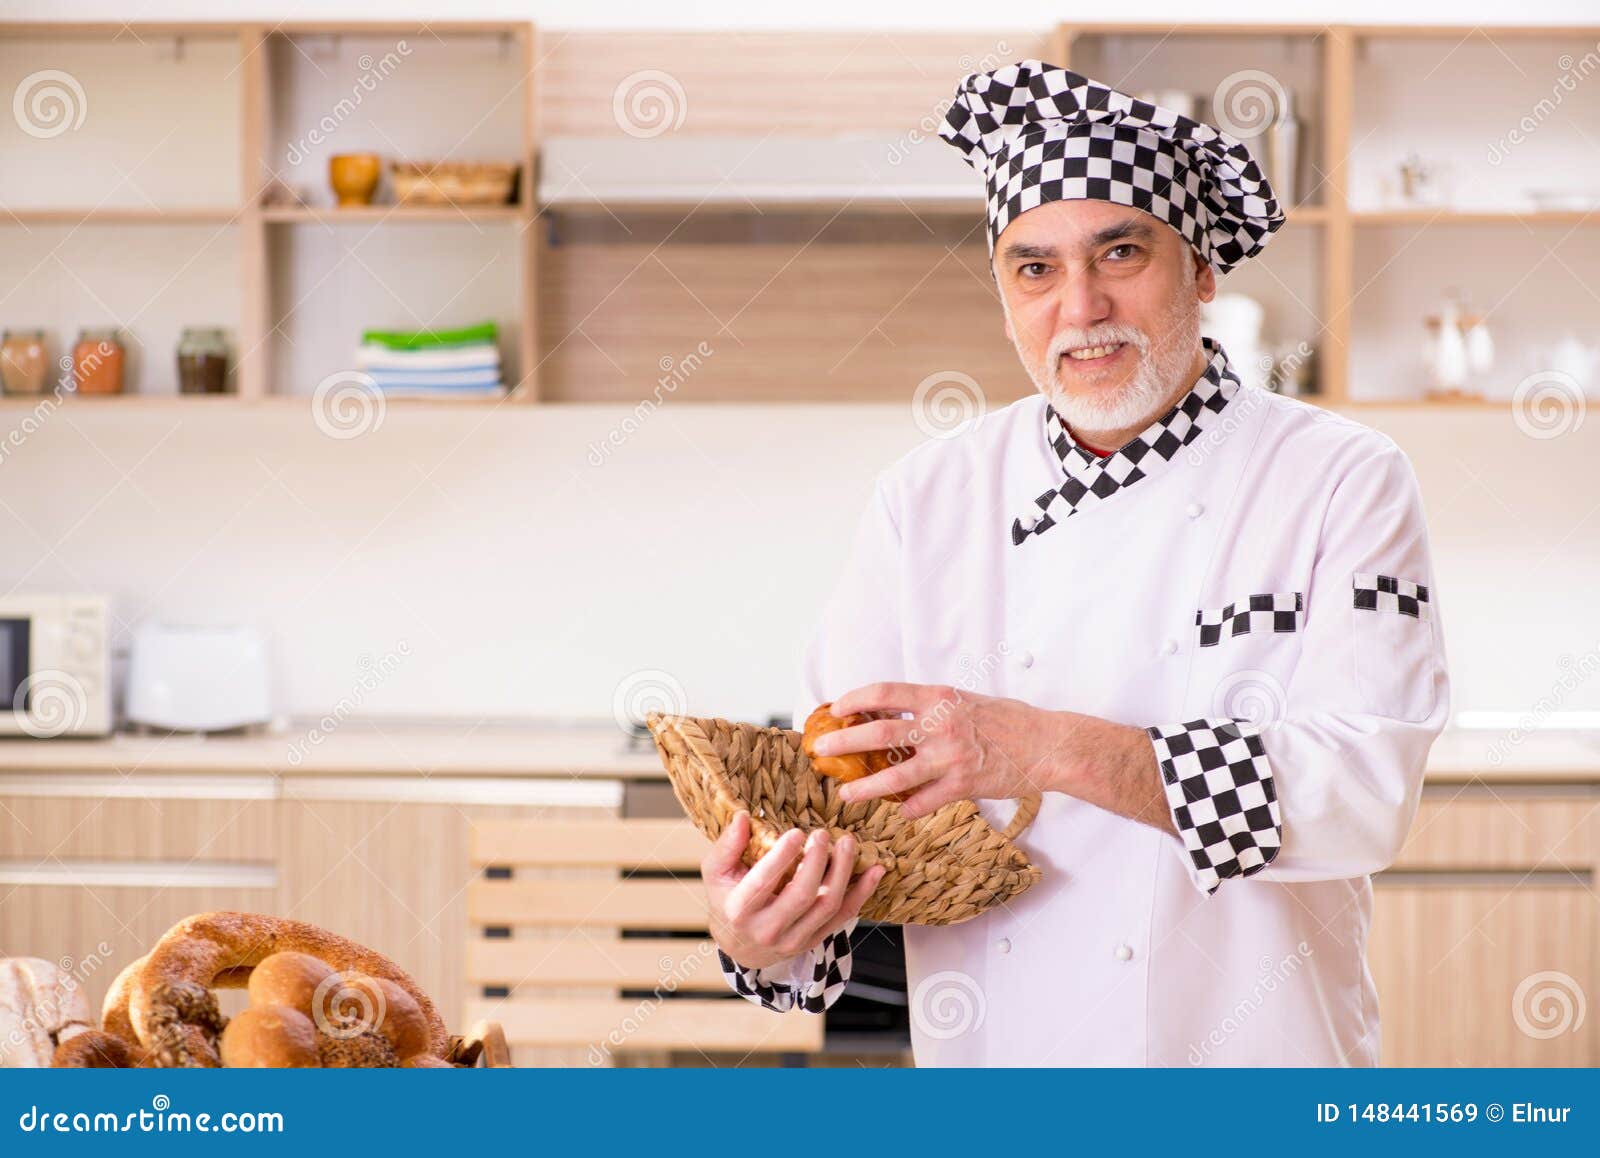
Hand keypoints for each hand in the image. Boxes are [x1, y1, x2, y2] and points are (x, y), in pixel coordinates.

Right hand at [702, 810, 884, 970]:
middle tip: (823, 833)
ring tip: (848, 843)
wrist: (739, 947)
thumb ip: (727, 845)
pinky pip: (843, 917)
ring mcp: (794, 939)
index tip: (796, 832)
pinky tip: (875, 872)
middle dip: (817, 861)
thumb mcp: (715, 873)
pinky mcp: (814, 941)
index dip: (781, 857)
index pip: (763, 882)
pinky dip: (862, 893)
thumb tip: (743, 816)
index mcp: (740, 910)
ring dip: (843, 872)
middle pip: (802, 895)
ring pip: (827, 906)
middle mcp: (768, 930)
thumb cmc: (726, 900)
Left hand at [810, 682, 1068, 818]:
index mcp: (939, 697)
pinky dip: (908, 810)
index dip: (854, 699)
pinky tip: (899, 813)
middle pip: (878, 733)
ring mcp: (950, 757)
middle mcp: (940, 725)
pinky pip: (925, 802)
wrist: (1045, 743)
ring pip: (895, 776)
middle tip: (821, 749)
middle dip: (843, 741)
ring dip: (865, 787)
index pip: (884, 692)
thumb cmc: (1006, 719)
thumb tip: (890, 712)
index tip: (836, 708)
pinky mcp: (963, 785)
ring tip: (845, 794)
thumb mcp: (965, 699)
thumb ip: (931, 706)